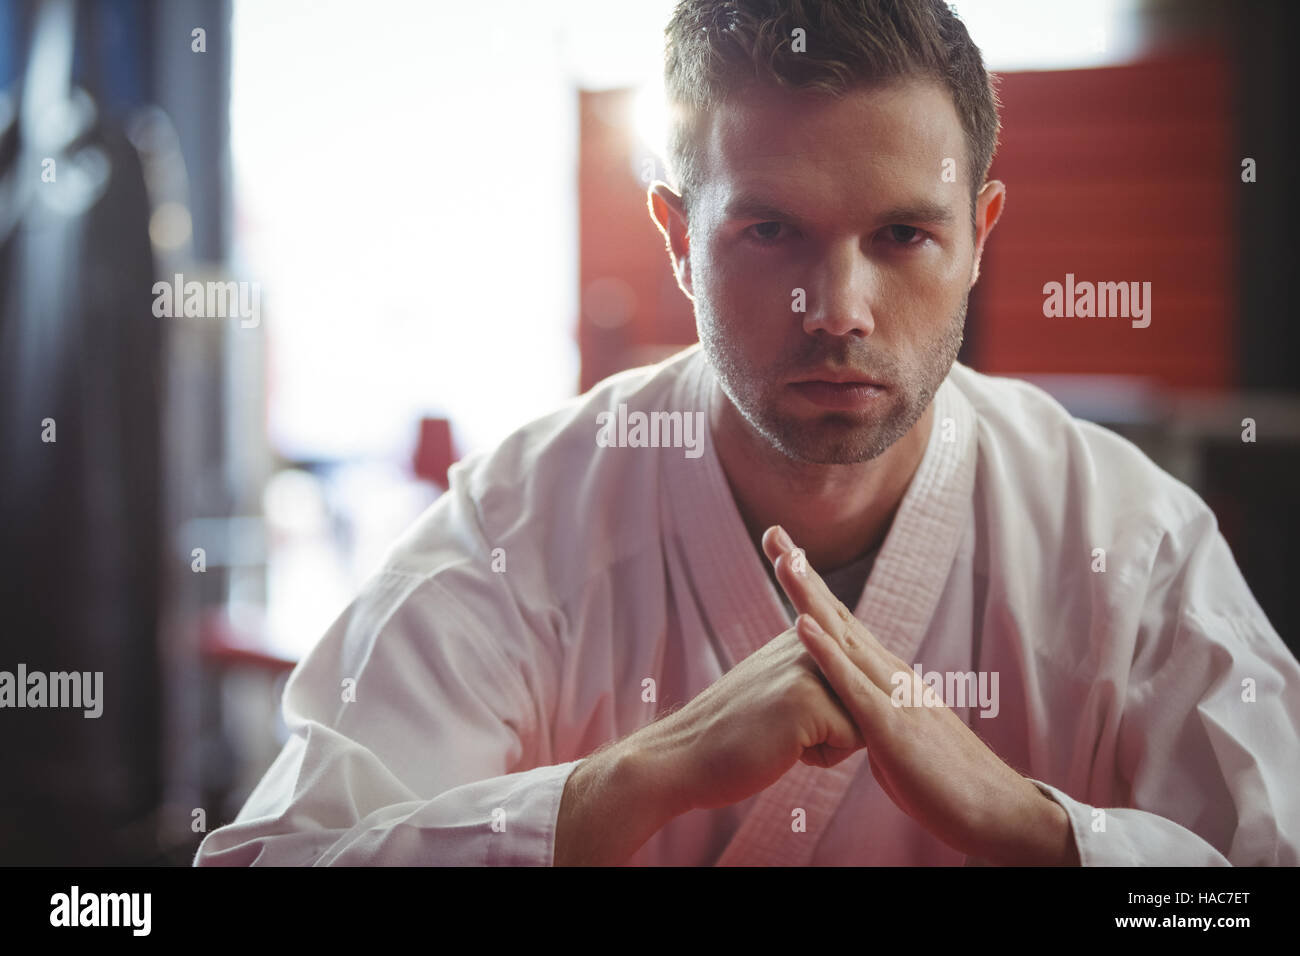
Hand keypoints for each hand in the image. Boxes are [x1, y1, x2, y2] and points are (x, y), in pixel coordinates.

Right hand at [628, 623, 865, 814]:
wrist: (682, 758)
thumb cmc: (733, 736)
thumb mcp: (779, 687)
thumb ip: (816, 674)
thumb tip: (867, 684)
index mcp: (804, 634)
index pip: (857, 681)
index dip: (829, 712)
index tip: (785, 709)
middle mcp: (810, 640)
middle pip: (865, 700)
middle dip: (833, 728)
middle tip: (779, 726)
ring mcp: (810, 666)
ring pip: (863, 721)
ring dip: (828, 743)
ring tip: (780, 735)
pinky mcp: (810, 700)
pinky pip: (852, 743)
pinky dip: (820, 758)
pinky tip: (780, 747)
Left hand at [762, 525, 1078, 865]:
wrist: (995, 812)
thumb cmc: (943, 781)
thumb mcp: (894, 737)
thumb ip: (869, 715)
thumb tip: (846, 710)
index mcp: (888, 676)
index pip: (842, 621)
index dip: (811, 587)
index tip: (782, 552)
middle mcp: (891, 673)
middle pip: (839, 614)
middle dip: (804, 574)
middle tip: (774, 533)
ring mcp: (894, 695)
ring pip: (845, 636)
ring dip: (811, 597)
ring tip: (783, 560)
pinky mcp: (893, 727)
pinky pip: (854, 684)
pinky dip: (826, 651)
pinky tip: (802, 625)